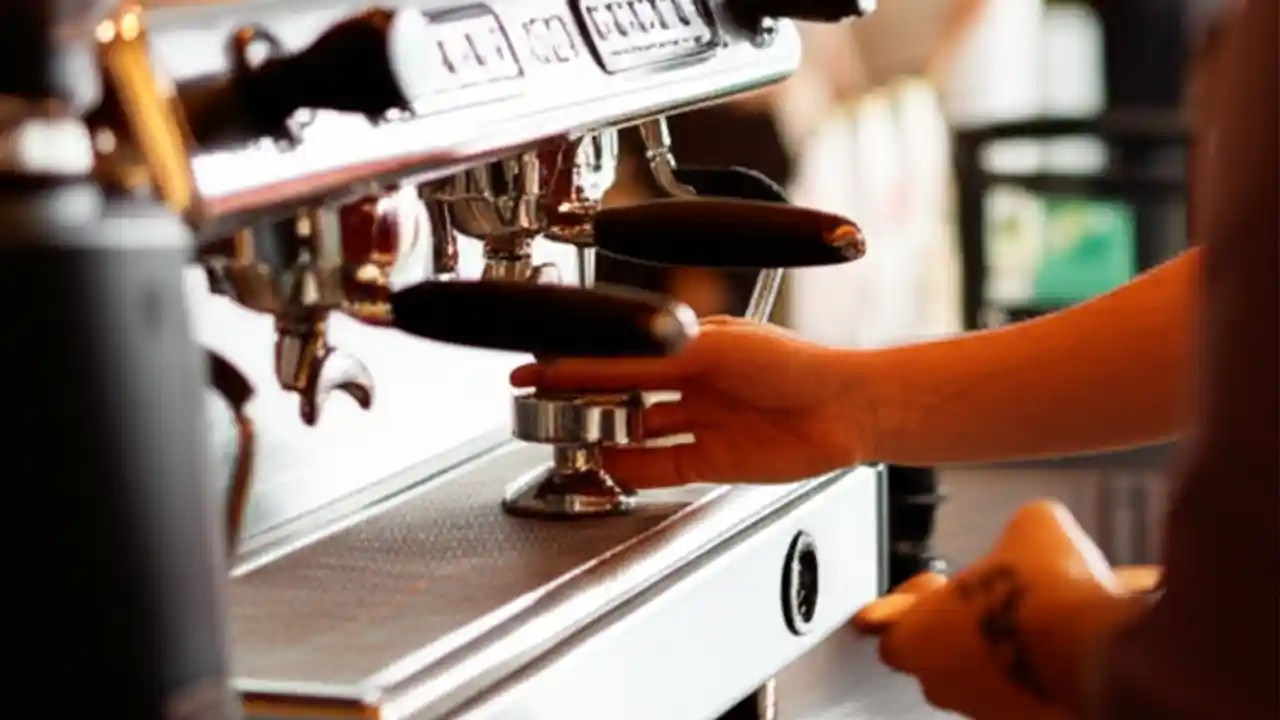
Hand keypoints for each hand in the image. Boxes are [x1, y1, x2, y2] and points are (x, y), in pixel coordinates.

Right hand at [510, 316, 866, 488]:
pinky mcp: (713, 461)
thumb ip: (654, 358)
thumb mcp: (712, 349)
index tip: (537, 369)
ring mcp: (702, 423)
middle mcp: (693, 383)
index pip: (620, 353)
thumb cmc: (795, 364)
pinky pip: (660, 467)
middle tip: (544, 408)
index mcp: (691, 345)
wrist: (846, 411)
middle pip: (623, 394)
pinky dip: (631, 470)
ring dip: (604, 436)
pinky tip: (607, 467)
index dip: (577, 363)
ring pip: (637, 431)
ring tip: (568, 440)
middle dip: (583, 400)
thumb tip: (604, 358)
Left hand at [852, 501, 1148, 718]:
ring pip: (976, 677)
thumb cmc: (1051, 595)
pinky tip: (1063, 646)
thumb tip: (1033, 529)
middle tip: (985, 600)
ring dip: (998, 648)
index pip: (882, 627)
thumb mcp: (1033, 528)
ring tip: (1035, 619)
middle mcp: (941, 682)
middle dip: (955, 626)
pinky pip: (1019, 694)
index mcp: (915, 637)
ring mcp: (981, 709)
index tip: (938, 583)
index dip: (909, 601)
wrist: (1103, 652)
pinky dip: (1035, 672)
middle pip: (929, 654)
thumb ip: (1015, 533)